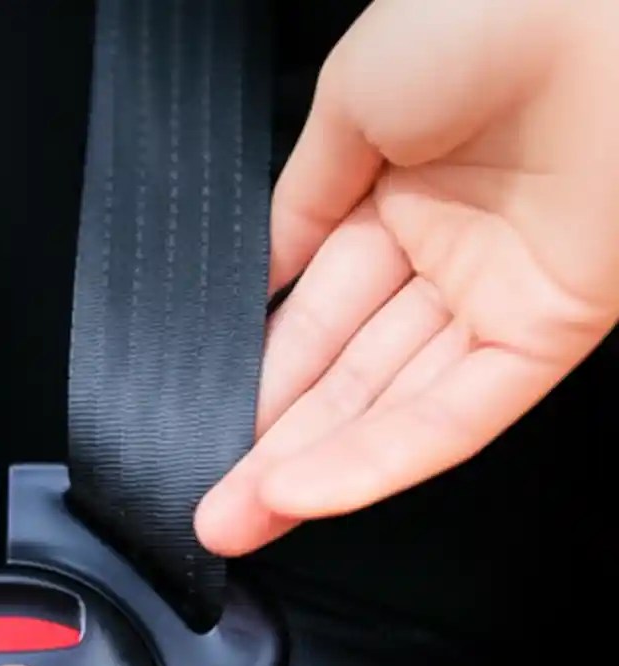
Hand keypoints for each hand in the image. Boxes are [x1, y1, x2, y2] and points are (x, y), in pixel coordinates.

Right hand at [196, 0, 618, 554]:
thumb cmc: (476, 16)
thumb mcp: (349, 103)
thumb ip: (304, 202)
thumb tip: (261, 274)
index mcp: (395, 191)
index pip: (315, 308)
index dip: (260, 369)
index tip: (207, 416)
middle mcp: (448, 251)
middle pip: (349, 371)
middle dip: (274, 440)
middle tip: (214, 503)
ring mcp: (500, 292)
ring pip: (395, 404)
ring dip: (315, 469)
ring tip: (238, 518)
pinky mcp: (554, 324)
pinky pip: (460, 411)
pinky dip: (383, 456)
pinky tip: (311, 489)